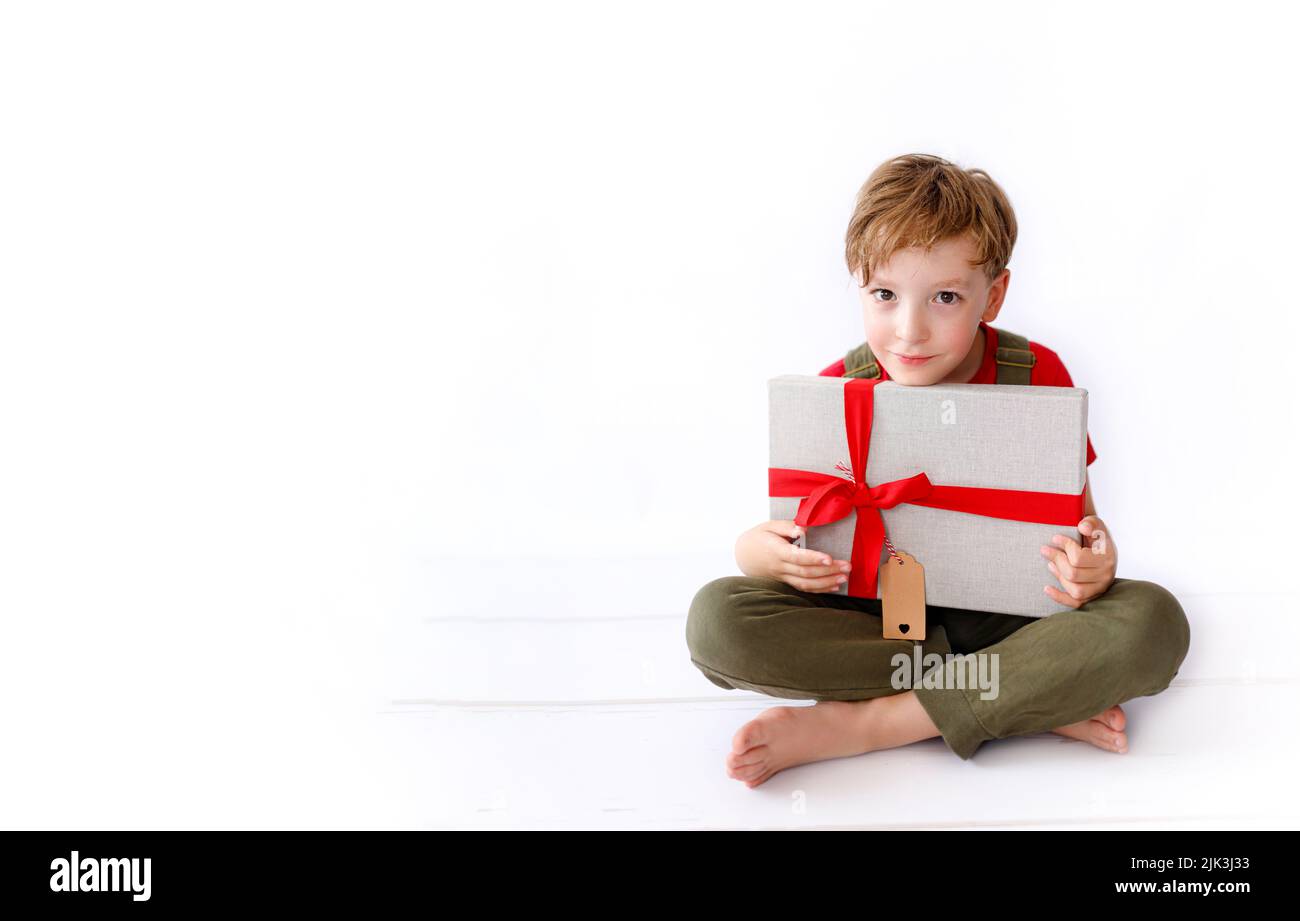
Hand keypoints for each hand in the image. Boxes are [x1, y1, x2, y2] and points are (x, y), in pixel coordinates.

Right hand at [735, 520, 852, 592]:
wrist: (743, 554)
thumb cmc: (759, 537)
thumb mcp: (769, 525)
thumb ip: (787, 526)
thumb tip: (803, 528)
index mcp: (776, 551)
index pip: (797, 557)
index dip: (814, 558)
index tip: (829, 558)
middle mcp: (780, 567)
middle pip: (806, 572)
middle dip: (828, 571)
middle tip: (847, 566)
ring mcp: (783, 577)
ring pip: (805, 584)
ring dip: (826, 583)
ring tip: (844, 578)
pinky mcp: (786, 582)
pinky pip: (803, 589)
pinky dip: (819, 589)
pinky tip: (833, 587)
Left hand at [1040, 515, 1116, 608]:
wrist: (1105, 554)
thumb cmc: (1097, 539)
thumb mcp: (1097, 526)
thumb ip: (1092, 523)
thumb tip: (1082, 527)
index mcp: (1108, 557)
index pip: (1079, 557)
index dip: (1064, 546)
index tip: (1055, 538)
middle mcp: (1106, 575)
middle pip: (1073, 573)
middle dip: (1056, 560)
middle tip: (1045, 550)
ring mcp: (1100, 588)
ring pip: (1075, 590)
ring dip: (1059, 576)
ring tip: (1050, 565)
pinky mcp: (1092, 597)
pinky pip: (1076, 603)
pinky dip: (1059, 597)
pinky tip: (1047, 588)